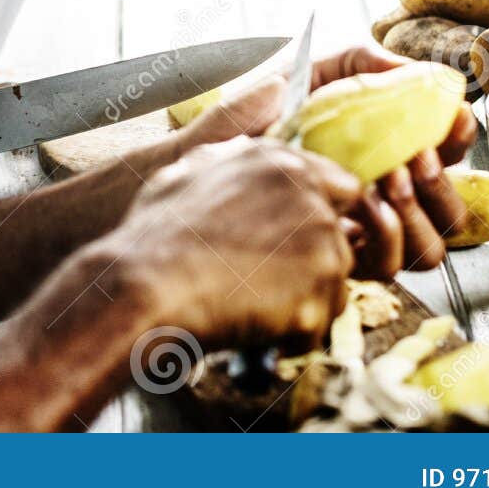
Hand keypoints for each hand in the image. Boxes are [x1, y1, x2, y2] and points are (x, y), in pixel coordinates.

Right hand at [109, 136, 358, 346]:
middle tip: (281, 284)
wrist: (146, 285)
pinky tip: (259, 332)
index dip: (325, 218)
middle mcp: (308, 193)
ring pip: (336, 282)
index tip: (310, 241)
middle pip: (342, 236)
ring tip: (257, 311)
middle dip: (321, 262)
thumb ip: (230, 159)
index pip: (341, 185)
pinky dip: (296, 335)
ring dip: (305, 300)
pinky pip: (323, 322)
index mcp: (278, 161)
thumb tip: (240, 153)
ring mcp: (320, 238)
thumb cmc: (153, 235)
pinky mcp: (321, 286)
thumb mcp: (187, 171)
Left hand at [177, 49, 472, 272]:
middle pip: (452, 207)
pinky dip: (388, 237)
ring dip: (418, 212)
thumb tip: (420, 72)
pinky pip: (389, 265)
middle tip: (411, 160)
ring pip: (431, 245)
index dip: (457, 138)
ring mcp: (363, 229)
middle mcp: (381, 192)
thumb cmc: (250, 115)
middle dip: (442, 183)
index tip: (444, 127)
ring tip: (385, 182)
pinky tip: (362, 208)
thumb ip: (361, 64)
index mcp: (382, 145)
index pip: (448, 150)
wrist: (201, 157)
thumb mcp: (305, 73)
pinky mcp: (339, 258)